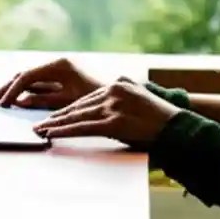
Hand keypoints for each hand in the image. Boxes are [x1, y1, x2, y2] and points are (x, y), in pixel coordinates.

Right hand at [0, 58, 102, 109]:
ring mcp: (57, 72)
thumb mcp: (70, 101)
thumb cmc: (99, 99)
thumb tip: (19, 101)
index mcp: (59, 65)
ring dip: (11, 90)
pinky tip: (11, 101)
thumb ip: (44, 100)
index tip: (2, 104)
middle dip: (6, 88)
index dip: (12, 90)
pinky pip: (35, 86)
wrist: (122, 99)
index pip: (27, 76)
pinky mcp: (58, 81)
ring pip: (28, 80)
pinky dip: (22, 93)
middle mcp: (56, 65)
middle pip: (24, 75)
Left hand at [32, 77, 181, 146]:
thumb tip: (110, 97)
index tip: (55, 115)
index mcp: (119, 84)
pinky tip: (51, 134)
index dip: (69, 108)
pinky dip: (64, 131)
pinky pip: (83, 128)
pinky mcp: (114, 122)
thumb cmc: (162, 120)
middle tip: (41, 123)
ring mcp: (113, 106)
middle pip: (79, 106)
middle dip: (58, 116)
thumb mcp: (141, 98)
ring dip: (56, 124)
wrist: (179, 129)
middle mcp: (113, 91)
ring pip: (77, 116)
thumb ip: (123, 95)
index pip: (87, 98)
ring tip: (40, 130)